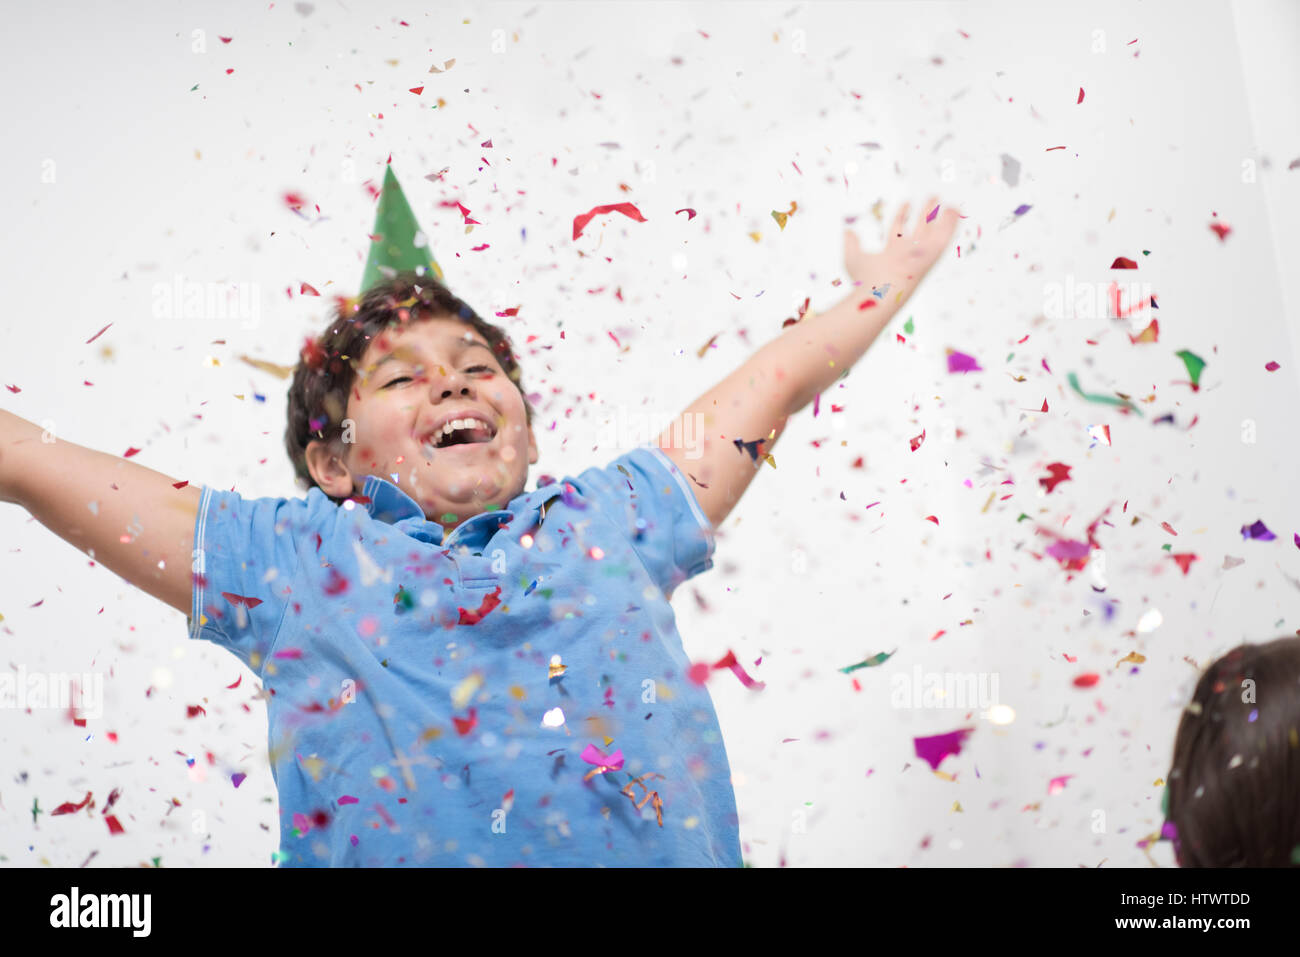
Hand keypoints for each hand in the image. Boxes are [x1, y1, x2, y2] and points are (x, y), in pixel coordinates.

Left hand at [844, 196, 960, 306]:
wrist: (880, 292)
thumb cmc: (865, 280)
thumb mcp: (853, 258)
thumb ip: (851, 244)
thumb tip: (847, 231)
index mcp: (892, 254)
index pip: (898, 231)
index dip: (902, 215)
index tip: (906, 202)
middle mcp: (909, 254)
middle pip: (920, 230)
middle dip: (926, 214)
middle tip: (933, 197)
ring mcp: (920, 255)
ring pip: (933, 232)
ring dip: (941, 218)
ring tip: (950, 204)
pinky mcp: (931, 255)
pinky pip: (944, 237)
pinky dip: (950, 224)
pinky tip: (954, 210)